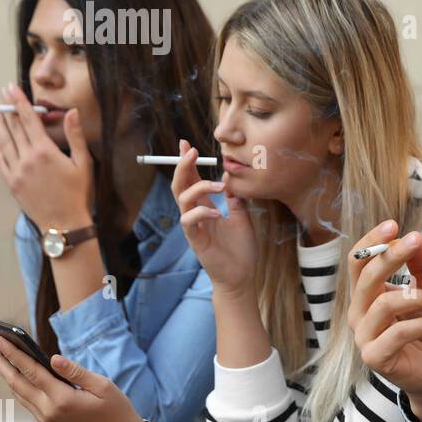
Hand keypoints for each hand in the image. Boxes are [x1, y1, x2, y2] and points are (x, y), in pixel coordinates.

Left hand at [0, 83, 93, 228]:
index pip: (28, 120)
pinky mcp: (11, 182)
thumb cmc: (78, 193)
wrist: (64, 223)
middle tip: (2, 94)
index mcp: (44, 151)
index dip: (18, 102)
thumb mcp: (83, 163)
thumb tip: (72, 112)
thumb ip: (75, 136)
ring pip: (3, 141)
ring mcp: (16, 171)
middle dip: (7, 108)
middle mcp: (26, 158)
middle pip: (13, 127)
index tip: (11, 88)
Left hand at [0, 334, 147, 421]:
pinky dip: (19, 386)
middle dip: (1, 361)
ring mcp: (46, 420)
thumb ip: (76, 371)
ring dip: (7, 373)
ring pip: (19, 393)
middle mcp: (48, 411)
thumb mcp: (103, 386)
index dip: (13, 354)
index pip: (31, 371)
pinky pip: (27, 402)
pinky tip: (18, 374)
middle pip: (16, 383)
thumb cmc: (116, 410)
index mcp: (63, 399)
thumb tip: (52, 358)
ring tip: (1, 354)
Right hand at [171, 138, 256, 293]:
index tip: (185, 144)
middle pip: (180, 185)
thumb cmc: (241, 249)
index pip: (191, 180)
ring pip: (182, 200)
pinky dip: (202, 212)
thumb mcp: (242, 216)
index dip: (187, 162)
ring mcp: (193, 227)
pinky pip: (189, 221)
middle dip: (182, 166)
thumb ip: (235, 197)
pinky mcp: (195, 240)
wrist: (241, 277)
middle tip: (190, 151)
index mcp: (205, 207)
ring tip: (220, 186)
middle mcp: (195, 215)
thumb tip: (231, 175)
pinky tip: (218, 213)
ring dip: (199, 187)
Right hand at [345, 220, 421, 402]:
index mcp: (366, 296)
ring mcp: (363, 337)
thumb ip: (421, 267)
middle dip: (392, 256)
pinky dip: (421, 323)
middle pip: (367, 278)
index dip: (372, 242)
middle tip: (415, 241)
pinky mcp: (375, 357)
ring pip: (383, 304)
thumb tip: (418, 238)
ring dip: (417, 297)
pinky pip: (397, 333)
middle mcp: (358, 314)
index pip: (358, 262)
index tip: (393, 225)